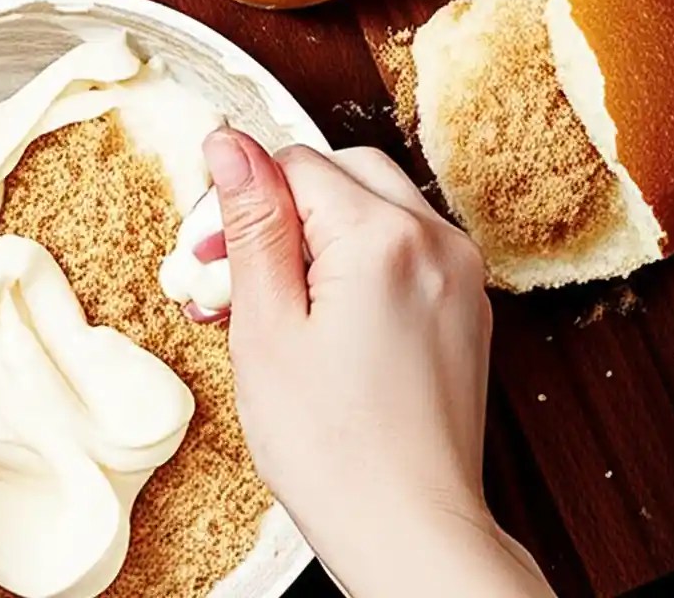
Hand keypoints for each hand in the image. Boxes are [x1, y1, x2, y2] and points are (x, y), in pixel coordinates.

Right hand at [200, 130, 552, 596]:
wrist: (408, 529)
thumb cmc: (332, 447)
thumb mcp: (267, 326)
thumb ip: (253, 223)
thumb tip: (230, 144)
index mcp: (384, 237)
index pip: (296, 164)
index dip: (240, 202)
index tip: (208, 254)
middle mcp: (437, 241)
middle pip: (341, 174)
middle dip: (281, 211)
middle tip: (233, 273)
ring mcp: (460, 275)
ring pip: (374, 210)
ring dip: (316, 237)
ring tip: (270, 305)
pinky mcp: (465, 308)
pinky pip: (404, 252)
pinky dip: (357, 265)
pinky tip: (318, 321)